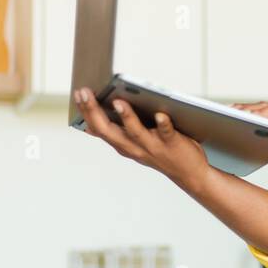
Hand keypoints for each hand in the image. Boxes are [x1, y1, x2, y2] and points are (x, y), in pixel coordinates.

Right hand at [74, 88, 209, 189]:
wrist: (189, 174)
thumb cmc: (160, 153)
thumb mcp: (132, 146)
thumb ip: (115, 135)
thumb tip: (89, 126)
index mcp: (123, 145)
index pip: (98, 128)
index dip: (86, 112)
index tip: (78, 94)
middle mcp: (134, 147)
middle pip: (109, 130)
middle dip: (94, 112)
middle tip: (85, 93)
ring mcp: (152, 146)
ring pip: (135, 132)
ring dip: (126, 117)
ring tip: (118, 102)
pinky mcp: (172, 144)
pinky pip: (166, 133)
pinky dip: (163, 124)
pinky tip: (160, 115)